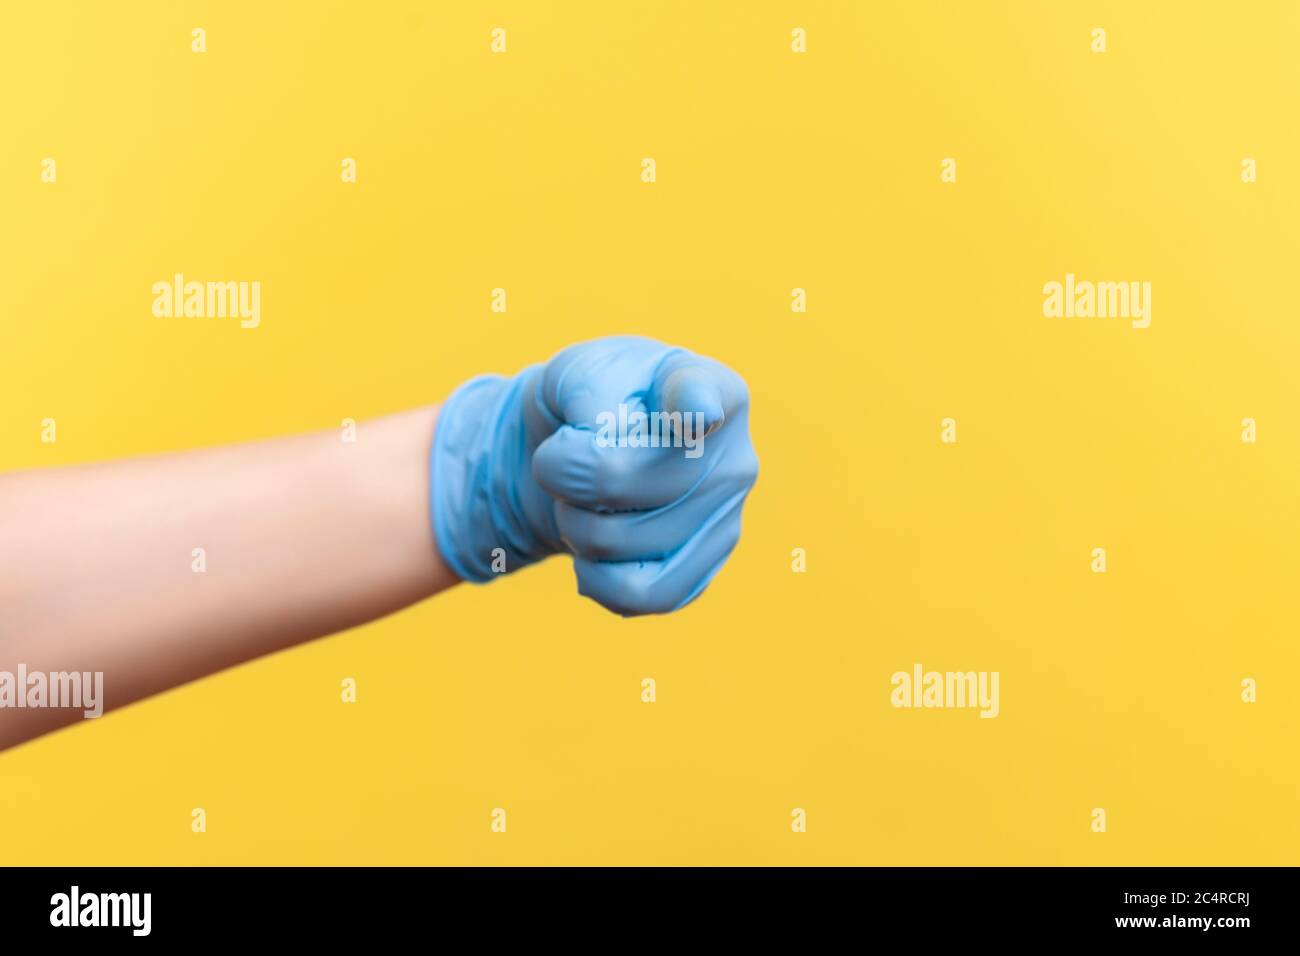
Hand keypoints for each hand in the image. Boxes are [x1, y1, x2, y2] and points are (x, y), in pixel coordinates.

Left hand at [430, 336, 758, 614]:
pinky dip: (593, 577)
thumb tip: (611, 438)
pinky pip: (634, 595)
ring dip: (572, 522)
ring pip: (612, 542)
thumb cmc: (588, 403)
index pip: (705, 403)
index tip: (698, 412)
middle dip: (564, 473)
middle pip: (614, 479)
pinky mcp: (702, 574)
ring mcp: (725, 522)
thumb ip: (592, 393)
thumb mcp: (579, 372)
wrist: (582, 456)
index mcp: (717, 390)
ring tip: (586, 499)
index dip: (695, 411)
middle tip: (570, 459)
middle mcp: (735, 460)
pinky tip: (593, 553)